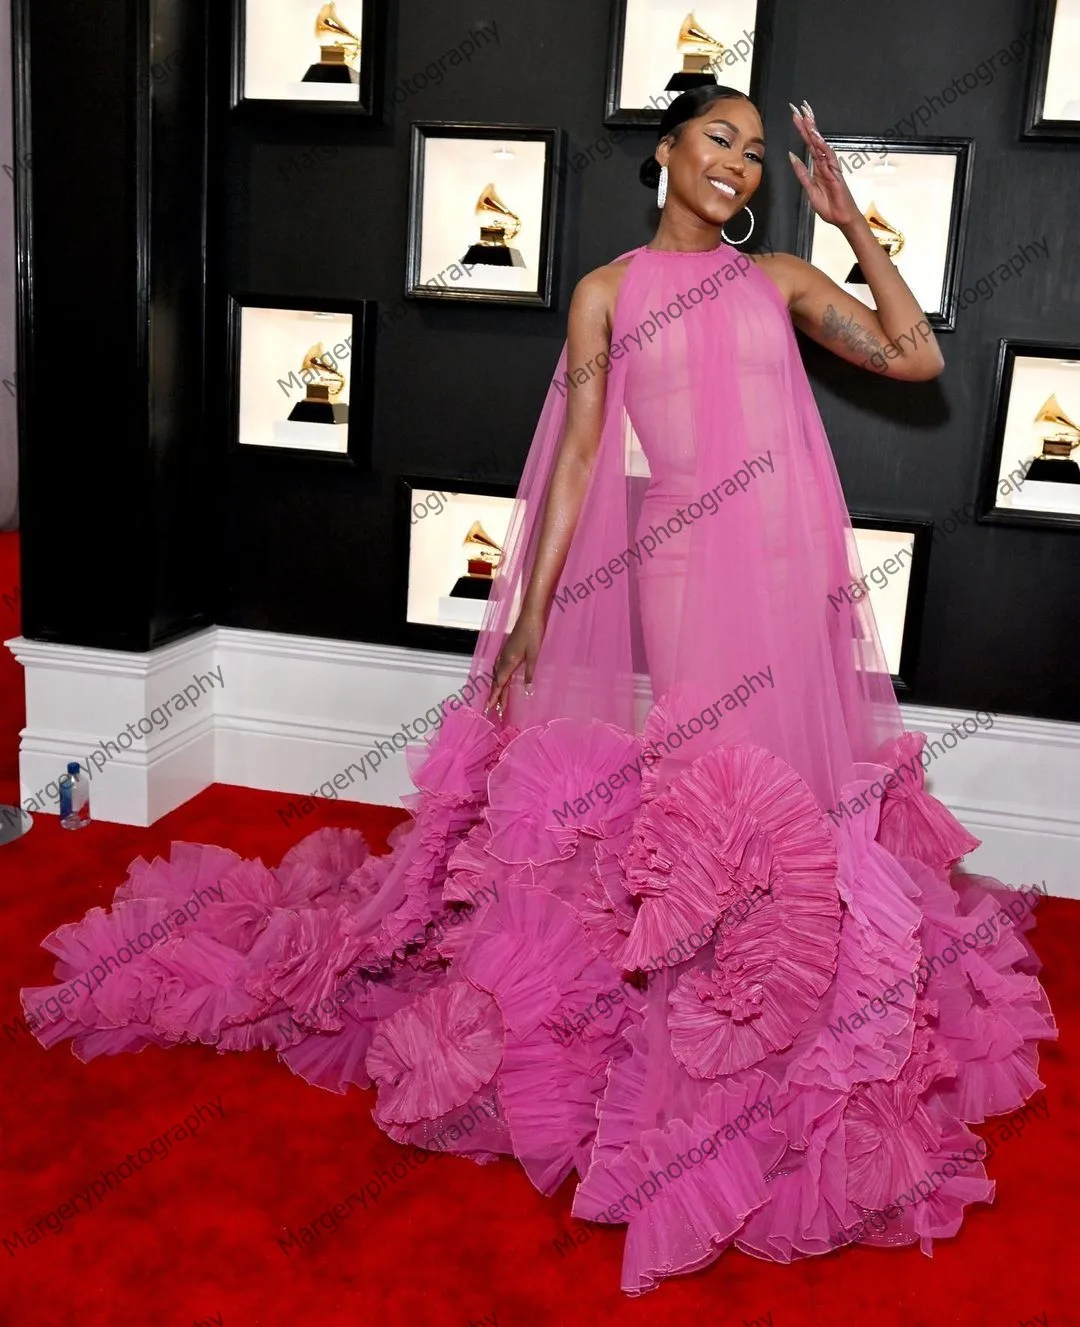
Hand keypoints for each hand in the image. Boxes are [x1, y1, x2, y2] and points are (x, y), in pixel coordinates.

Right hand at [484, 610, 543, 718]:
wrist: (531, 615)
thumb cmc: (533, 632)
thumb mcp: (534, 655)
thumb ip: (529, 673)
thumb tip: (527, 689)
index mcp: (509, 661)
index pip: (499, 683)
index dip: (495, 696)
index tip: (490, 708)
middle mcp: (503, 658)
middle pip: (497, 681)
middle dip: (495, 695)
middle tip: (493, 709)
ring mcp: (505, 653)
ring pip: (497, 674)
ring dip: (497, 687)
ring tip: (497, 699)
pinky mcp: (508, 649)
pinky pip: (499, 667)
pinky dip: (499, 677)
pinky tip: (502, 678)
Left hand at [787, 101, 860, 228]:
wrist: (840, 217)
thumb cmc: (828, 205)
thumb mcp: (809, 189)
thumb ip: (801, 173)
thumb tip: (792, 156)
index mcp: (817, 166)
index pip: (808, 144)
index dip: (802, 129)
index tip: (796, 116)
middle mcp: (824, 162)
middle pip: (814, 139)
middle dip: (807, 123)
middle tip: (799, 108)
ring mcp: (830, 166)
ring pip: (820, 144)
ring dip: (813, 130)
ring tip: (806, 116)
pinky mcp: (835, 172)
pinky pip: (828, 156)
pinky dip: (822, 146)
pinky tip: (816, 137)